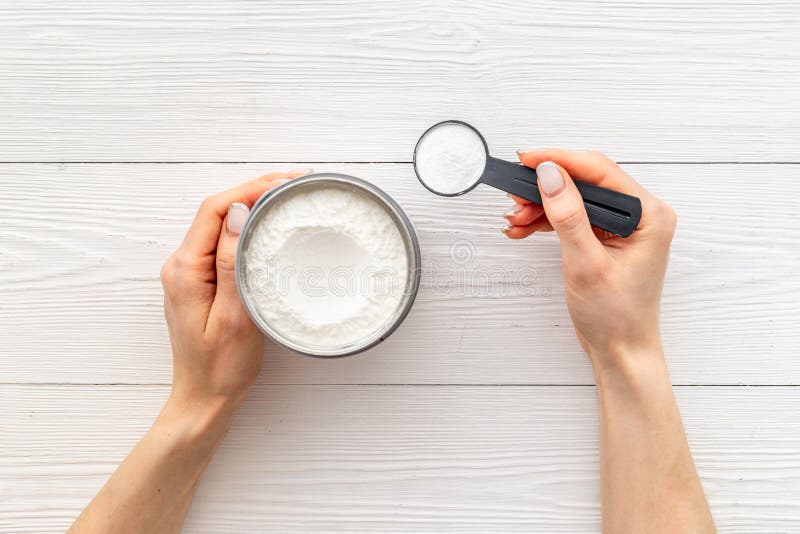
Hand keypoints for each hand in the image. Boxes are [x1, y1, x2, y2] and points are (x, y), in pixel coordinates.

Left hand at [160, 170, 308, 415]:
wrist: (204, 399)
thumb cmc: (221, 367)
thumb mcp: (234, 316)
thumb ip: (231, 262)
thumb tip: (237, 212)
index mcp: (185, 269)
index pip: (214, 210)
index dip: (249, 189)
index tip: (285, 182)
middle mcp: (181, 265)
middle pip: (216, 212)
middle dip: (254, 191)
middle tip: (295, 185)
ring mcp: (190, 273)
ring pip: (220, 225)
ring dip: (251, 206)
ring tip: (287, 198)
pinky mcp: (201, 282)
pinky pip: (223, 243)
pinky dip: (247, 228)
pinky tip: (268, 227)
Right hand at [503, 150, 676, 370]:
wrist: (620, 351)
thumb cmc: (615, 315)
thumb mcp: (587, 263)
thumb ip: (568, 216)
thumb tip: (550, 175)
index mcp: (649, 214)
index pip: (600, 171)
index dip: (559, 161)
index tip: (526, 159)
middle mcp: (640, 214)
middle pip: (584, 182)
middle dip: (544, 188)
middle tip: (514, 197)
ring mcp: (623, 226)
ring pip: (574, 199)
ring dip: (542, 205)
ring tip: (515, 220)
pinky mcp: (606, 238)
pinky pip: (573, 216)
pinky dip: (547, 220)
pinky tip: (524, 228)